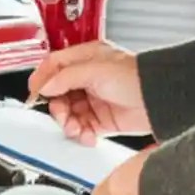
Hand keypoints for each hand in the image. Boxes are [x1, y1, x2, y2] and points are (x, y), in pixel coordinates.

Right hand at [27, 41, 152, 144]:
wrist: (160, 99)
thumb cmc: (137, 77)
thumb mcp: (95, 70)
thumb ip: (66, 77)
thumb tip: (44, 86)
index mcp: (86, 59)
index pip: (54, 67)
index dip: (42, 80)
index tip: (35, 95)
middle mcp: (88, 78)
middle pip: (58, 95)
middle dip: (57, 108)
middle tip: (63, 116)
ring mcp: (95, 100)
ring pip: (69, 114)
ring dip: (68, 124)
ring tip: (76, 129)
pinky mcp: (102, 120)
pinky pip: (82, 129)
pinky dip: (81, 134)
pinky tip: (88, 136)